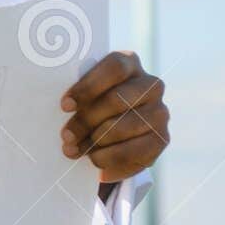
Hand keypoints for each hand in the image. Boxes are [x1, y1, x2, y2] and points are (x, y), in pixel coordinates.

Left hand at [58, 51, 169, 182]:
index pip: (114, 67)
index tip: (65, 106)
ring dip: (94, 142)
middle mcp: (151, 85)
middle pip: (117, 99)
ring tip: (73, 150)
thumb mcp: (84, 93)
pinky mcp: (162, 139)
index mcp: (129, 62)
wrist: (113, 133)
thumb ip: (78, 93)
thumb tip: (62, 107)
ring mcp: (160, 112)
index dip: (88, 87)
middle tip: (66, 136)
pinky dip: (109, 159)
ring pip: (123, 127)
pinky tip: (94, 161)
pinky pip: (134, 151)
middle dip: (86, 120)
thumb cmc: (90, 105)